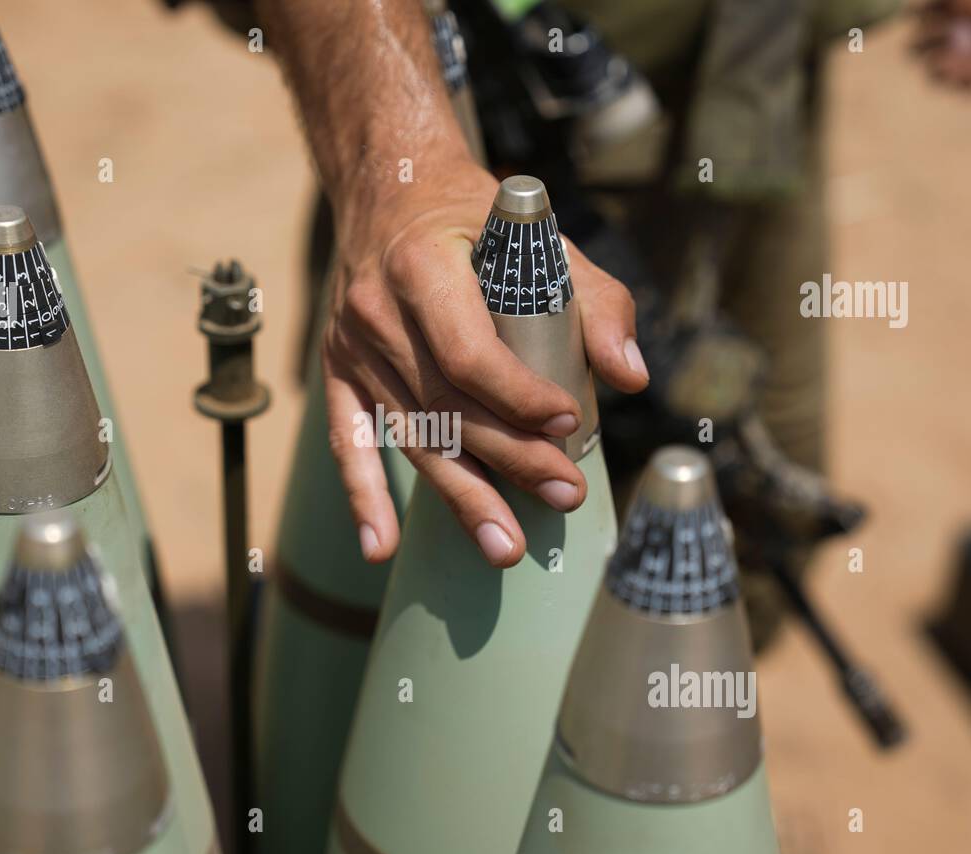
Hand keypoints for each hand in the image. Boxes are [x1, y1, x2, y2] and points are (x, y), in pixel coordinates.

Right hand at [323, 156, 649, 567]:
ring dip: (460, 495)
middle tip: (563, 496)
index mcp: (423, 266)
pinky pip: (348, 442)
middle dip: (509, 459)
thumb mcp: (539, 233)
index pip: (469, 354)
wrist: (388, 189)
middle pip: (446, 405)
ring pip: (411, 435)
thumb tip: (631, 377)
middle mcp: (376, 310)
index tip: (571, 426)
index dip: (520, 399)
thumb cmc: (474, 215)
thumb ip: (595, 298)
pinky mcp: (338, 373)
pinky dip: (363, 497)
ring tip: (505, 547)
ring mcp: (350, 348)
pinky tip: (379, 547)